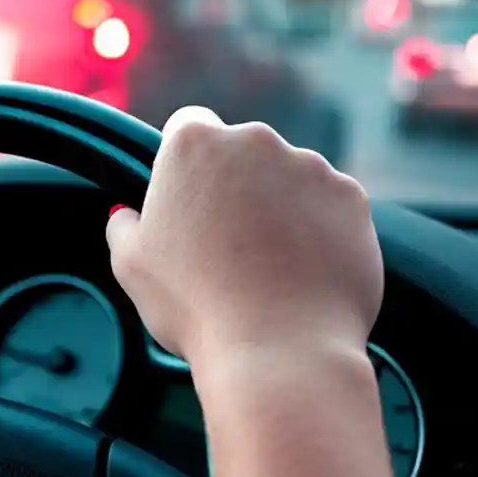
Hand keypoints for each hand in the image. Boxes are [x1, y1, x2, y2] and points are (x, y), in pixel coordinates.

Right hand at [105, 107, 382, 369]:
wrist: (278, 350)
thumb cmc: (194, 306)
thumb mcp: (130, 264)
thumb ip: (125, 225)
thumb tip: (128, 215)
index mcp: (195, 144)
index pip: (188, 127)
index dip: (187, 166)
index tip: (190, 203)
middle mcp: (256, 140)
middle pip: (243, 152)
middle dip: (237, 185)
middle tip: (227, 244)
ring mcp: (311, 167)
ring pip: (289, 179)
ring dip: (279, 208)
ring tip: (268, 267)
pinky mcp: (352, 199)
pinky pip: (329, 207)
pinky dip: (319, 230)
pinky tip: (302, 272)